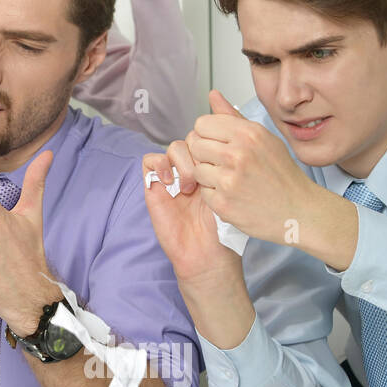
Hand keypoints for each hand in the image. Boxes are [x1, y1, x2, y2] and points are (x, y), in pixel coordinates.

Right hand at [142, 145, 238, 288]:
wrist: (207, 252)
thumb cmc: (224, 226)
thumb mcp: (235, 191)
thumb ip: (233, 165)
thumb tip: (235, 135)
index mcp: (213, 166)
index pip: (211, 137)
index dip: (215, 145)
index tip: (222, 165)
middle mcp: (193, 168)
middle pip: (193, 138)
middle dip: (201, 153)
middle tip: (207, 177)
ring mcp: (173, 175)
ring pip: (174, 147)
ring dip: (184, 163)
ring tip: (190, 187)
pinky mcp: (153, 185)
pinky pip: (151, 160)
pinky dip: (161, 165)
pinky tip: (171, 183)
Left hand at [185, 91, 323, 244]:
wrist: (299, 211)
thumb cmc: (282, 174)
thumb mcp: (263, 138)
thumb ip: (233, 117)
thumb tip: (213, 95)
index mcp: (248, 134)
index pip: (202, 123)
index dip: (207, 134)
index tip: (218, 143)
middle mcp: (238, 154)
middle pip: (194, 144)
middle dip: (204, 154)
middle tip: (223, 164)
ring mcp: (229, 180)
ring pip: (196, 169)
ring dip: (208, 176)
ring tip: (230, 179)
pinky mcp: (223, 203)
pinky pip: (203, 192)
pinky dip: (214, 195)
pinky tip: (233, 195)